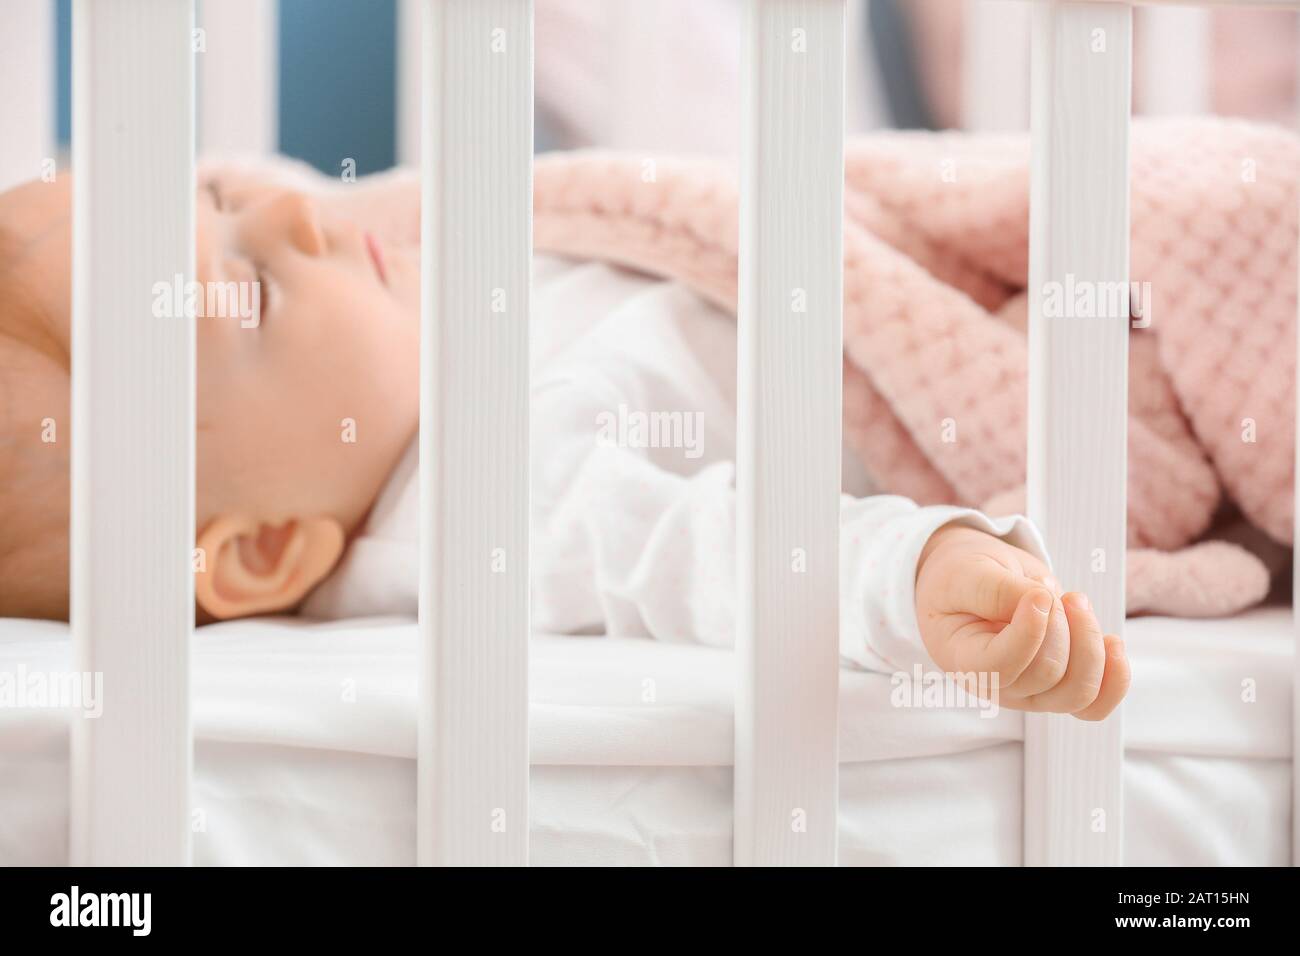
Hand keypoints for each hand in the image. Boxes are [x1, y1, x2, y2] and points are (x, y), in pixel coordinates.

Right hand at [914, 524, 1129, 719]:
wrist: (974, 582)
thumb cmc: (964, 578)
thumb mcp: (971, 572)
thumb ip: (999, 590)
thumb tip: (1043, 603)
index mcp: (964, 660)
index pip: (1001, 667)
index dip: (1029, 633)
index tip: (1038, 593)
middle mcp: (997, 687)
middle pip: (1047, 674)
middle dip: (1061, 624)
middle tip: (1047, 590)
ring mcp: (1031, 693)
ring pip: (1078, 692)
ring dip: (1089, 641)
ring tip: (1075, 601)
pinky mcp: (1059, 688)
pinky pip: (1094, 706)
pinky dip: (1114, 679)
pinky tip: (1112, 643)